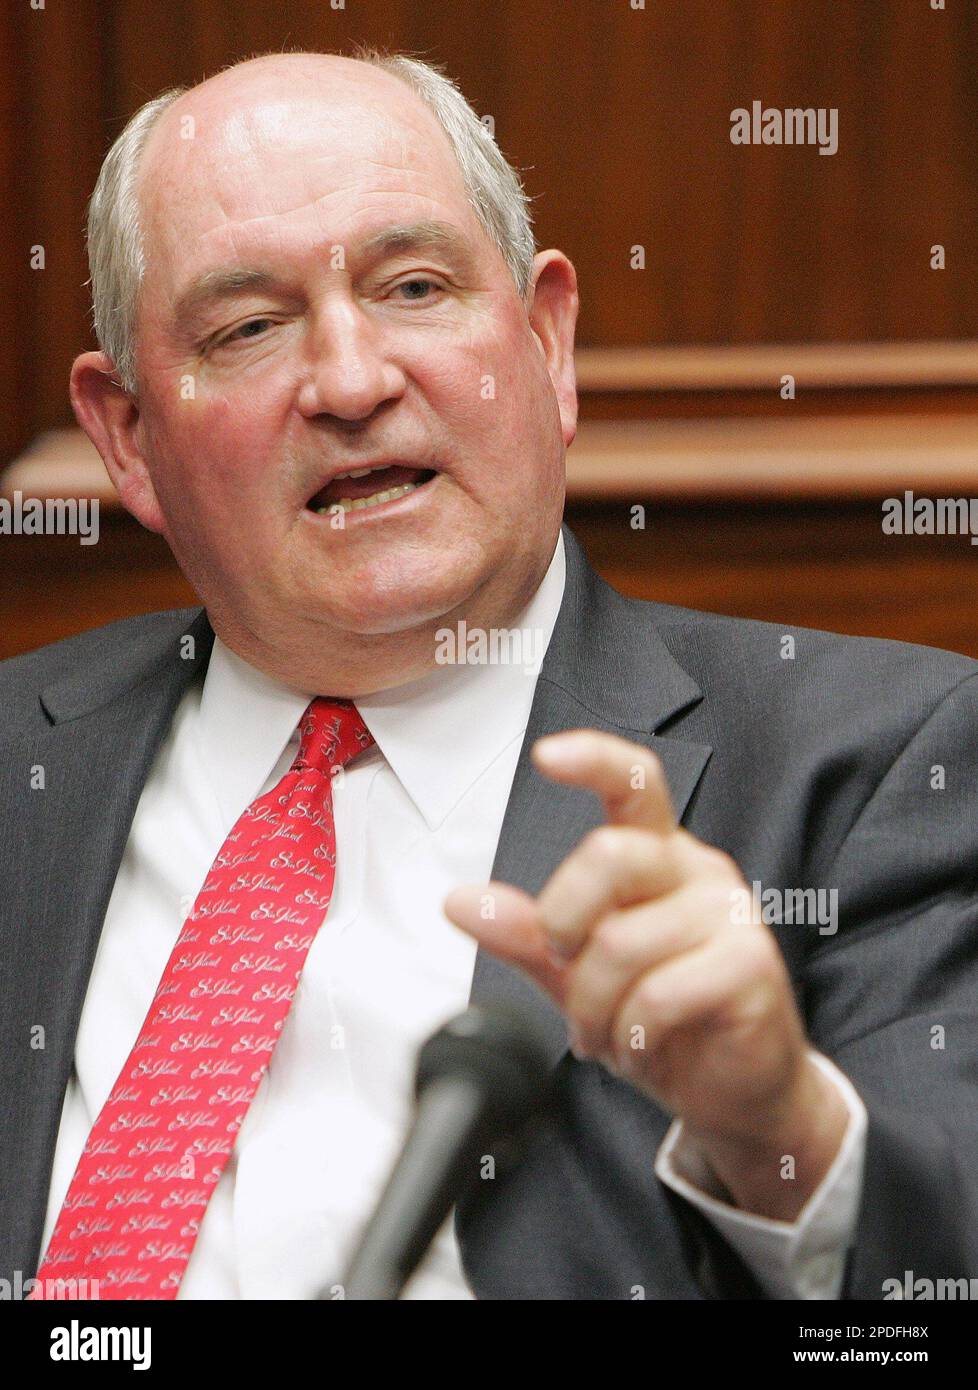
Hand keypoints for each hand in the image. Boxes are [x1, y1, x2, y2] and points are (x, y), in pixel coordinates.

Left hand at [443, 729, 848, 1219]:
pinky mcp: (751, 965)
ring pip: (622, 942)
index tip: (547, 755)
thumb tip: (459, 901)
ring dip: (595, 1006)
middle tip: (565, 966)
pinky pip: (659, 993)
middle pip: (609, 855)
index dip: (594, 759)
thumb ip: (528, 936)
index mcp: (658, 857)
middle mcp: (697, 871)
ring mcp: (731, 914)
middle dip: (562, 922)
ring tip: (608, 1032)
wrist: (735, 1092)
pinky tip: (642, 1046)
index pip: (634, 784)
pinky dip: (633, 1033)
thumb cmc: (665, 1021)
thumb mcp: (578, 977)